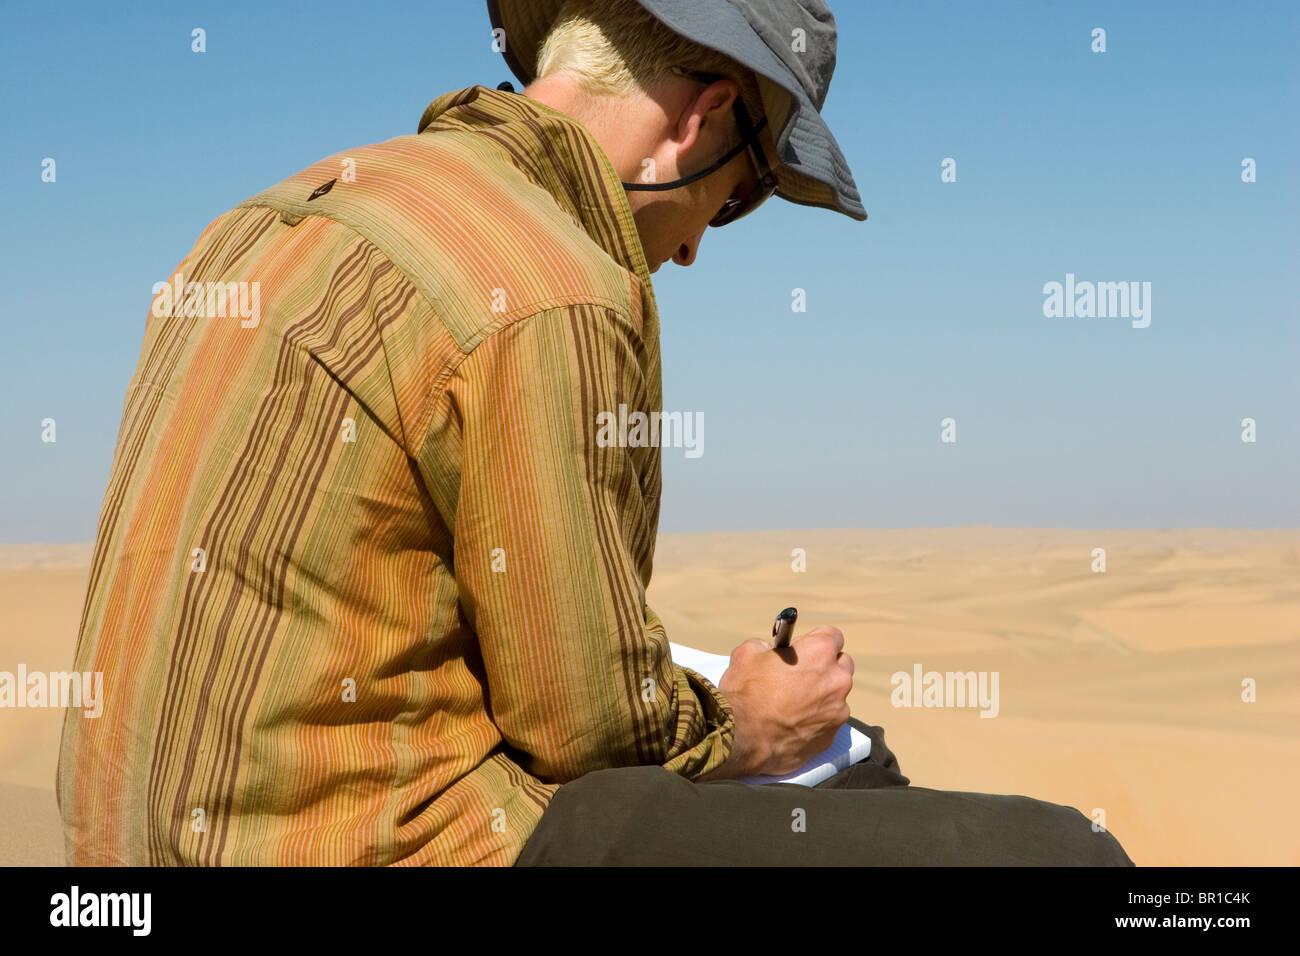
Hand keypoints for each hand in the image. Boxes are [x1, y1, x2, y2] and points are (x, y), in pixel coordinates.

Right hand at [701, 625, 853, 779]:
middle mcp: (836, 679)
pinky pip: (828, 721)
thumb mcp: (747, 654)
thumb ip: (765, 646)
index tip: (804, 648)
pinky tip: (792, 723)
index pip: (833, 636)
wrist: (742, 740)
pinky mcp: (832, 735)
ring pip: (836, 696)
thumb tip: (768, 651)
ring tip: (793, 704)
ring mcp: (837, 710)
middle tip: (800, 675)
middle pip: (841, 665)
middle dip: (824, 667)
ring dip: (821, 695)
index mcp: (819, 652)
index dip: (815, 641)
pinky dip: (816, 720)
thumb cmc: (745, 694)